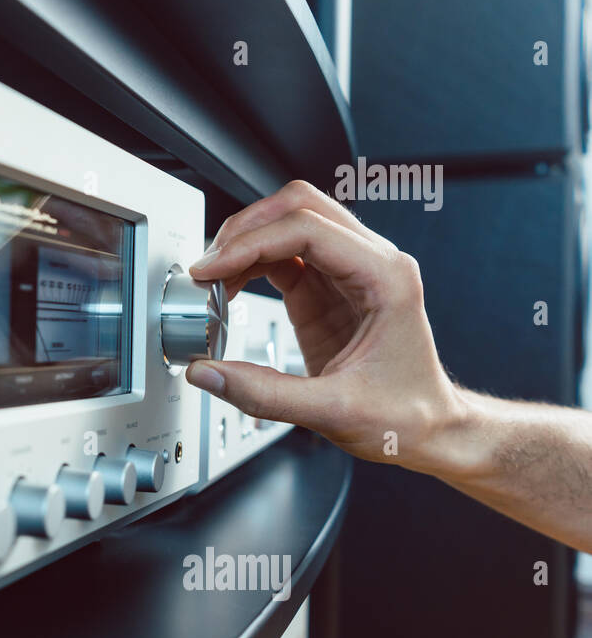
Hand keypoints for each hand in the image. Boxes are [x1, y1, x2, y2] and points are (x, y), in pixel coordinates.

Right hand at [184, 180, 468, 476]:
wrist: (429, 429)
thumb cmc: (407, 415)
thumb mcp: (335, 412)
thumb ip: (265, 394)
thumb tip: (209, 374)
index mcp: (386, 278)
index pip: (307, 231)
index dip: (250, 244)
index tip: (211, 269)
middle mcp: (371, 264)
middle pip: (299, 208)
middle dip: (245, 230)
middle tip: (208, 267)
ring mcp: (347, 273)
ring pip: (289, 224)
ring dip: (245, 243)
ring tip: (213, 280)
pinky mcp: (326, 290)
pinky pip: (283, 256)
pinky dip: (250, 264)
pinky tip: (230, 288)